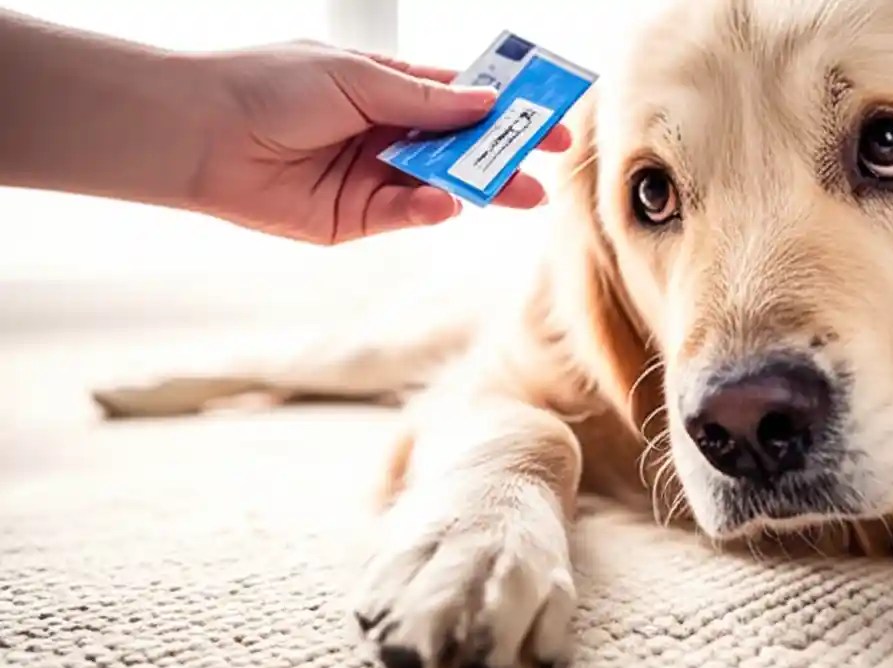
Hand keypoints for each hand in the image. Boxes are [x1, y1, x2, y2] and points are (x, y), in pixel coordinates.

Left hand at [191, 41, 572, 244]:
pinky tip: (443, 200)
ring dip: (478, 186)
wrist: (201, 133)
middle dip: (503, 155)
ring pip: (441, 183)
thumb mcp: (358, 80)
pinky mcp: (354, 218)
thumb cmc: (270, 86)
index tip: (546, 114)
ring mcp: (372, 176)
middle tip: (547, 165)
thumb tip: (486, 104)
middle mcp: (384, 133)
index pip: (459, 98)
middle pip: (459, 146)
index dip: (503, 107)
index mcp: (387, 88)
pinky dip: (429, 208)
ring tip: (515, 191)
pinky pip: (406, 213)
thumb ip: (425, 100)